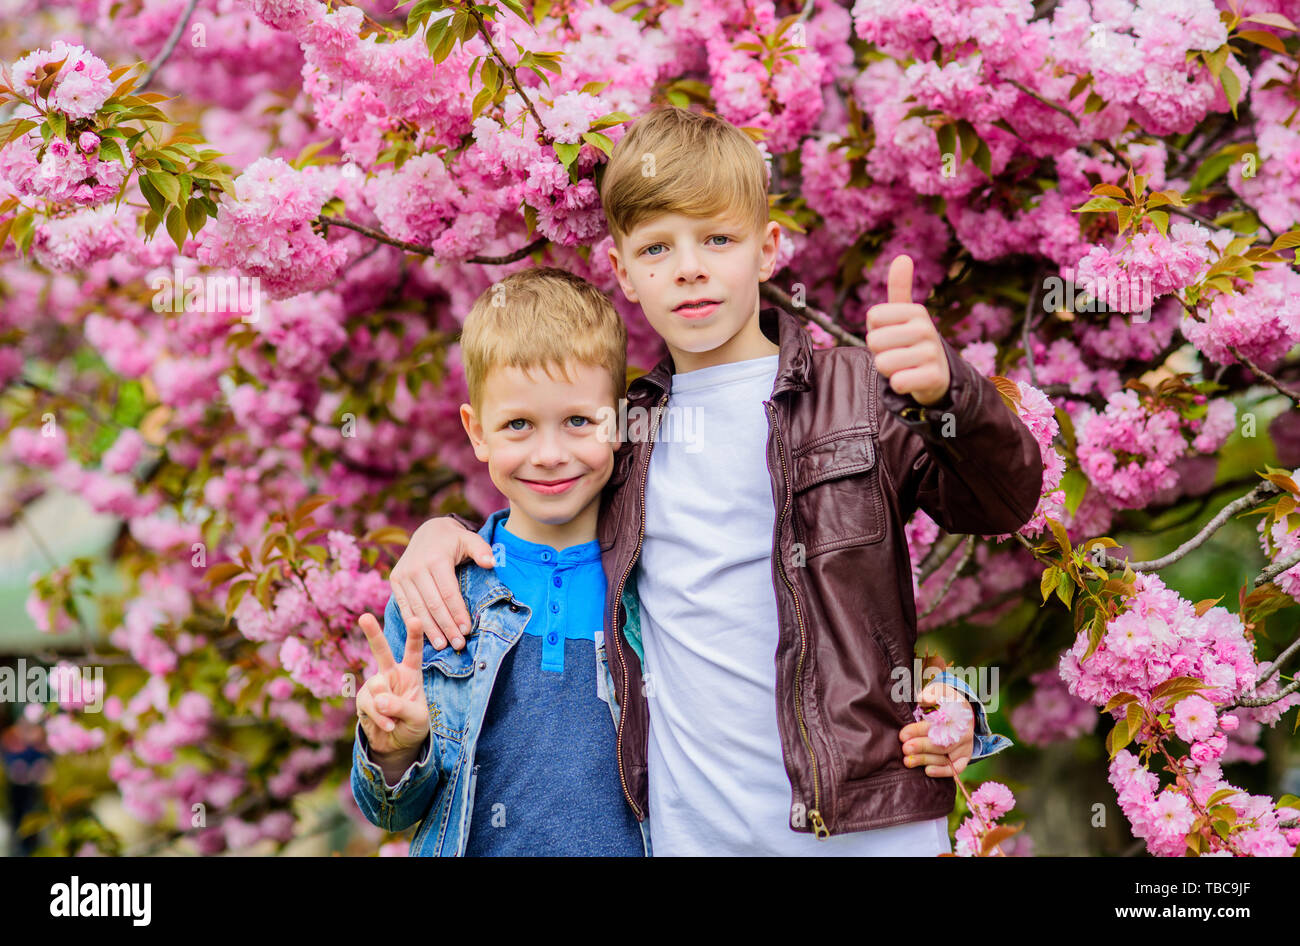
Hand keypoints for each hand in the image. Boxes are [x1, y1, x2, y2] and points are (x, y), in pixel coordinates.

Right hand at [356, 611, 429, 756]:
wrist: (396, 744)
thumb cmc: (413, 725)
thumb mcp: (417, 717)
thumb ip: (401, 706)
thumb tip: (379, 699)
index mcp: (411, 673)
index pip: (413, 652)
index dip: (415, 636)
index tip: (415, 619)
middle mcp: (391, 674)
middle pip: (381, 651)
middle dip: (372, 633)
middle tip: (364, 617)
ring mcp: (375, 686)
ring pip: (376, 686)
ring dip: (386, 706)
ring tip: (395, 719)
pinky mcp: (363, 700)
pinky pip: (369, 705)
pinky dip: (380, 718)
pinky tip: (388, 725)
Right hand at [390, 517, 494, 650]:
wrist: (428, 531)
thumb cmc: (454, 540)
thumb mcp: (470, 539)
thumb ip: (482, 550)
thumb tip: (491, 562)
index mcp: (436, 558)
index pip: (448, 592)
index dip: (458, 613)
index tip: (467, 630)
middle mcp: (416, 567)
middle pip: (433, 604)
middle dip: (446, 626)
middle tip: (458, 644)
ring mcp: (403, 575)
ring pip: (418, 609)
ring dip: (430, 630)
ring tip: (443, 645)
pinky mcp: (395, 581)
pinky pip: (405, 606)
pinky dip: (414, 623)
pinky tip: (424, 636)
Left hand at [866, 255, 950, 406]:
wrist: (937, 376)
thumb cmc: (912, 342)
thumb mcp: (906, 315)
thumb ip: (900, 288)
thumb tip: (903, 256)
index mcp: (917, 311)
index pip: (873, 317)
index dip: (875, 330)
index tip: (892, 335)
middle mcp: (927, 329)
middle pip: (874, 341)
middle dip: (880, 352)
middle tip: (897, 354)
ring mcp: (932, 354)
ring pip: (883, 363)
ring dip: (888, 370)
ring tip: (903, 366)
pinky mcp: (934, 378)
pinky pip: (897, 382)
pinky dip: (898, 385)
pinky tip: (910, 381)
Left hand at [898, 681, 974, 776]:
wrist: (961, 710)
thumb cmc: (943, 700)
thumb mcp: (937, 691)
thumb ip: (929, 694)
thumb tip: (924, 698)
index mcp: (957, 711)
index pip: (938, 723)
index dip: (919, 730)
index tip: (903, 734)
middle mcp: (965, 729)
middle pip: (943, 742)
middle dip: (921, 746)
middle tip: (905, 748)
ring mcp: (966, 744)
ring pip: (946, 756)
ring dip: (926, 760)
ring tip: (908, 761)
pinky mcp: (966, 756)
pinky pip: (957, 768)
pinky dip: (943, 771)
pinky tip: (927, 771)